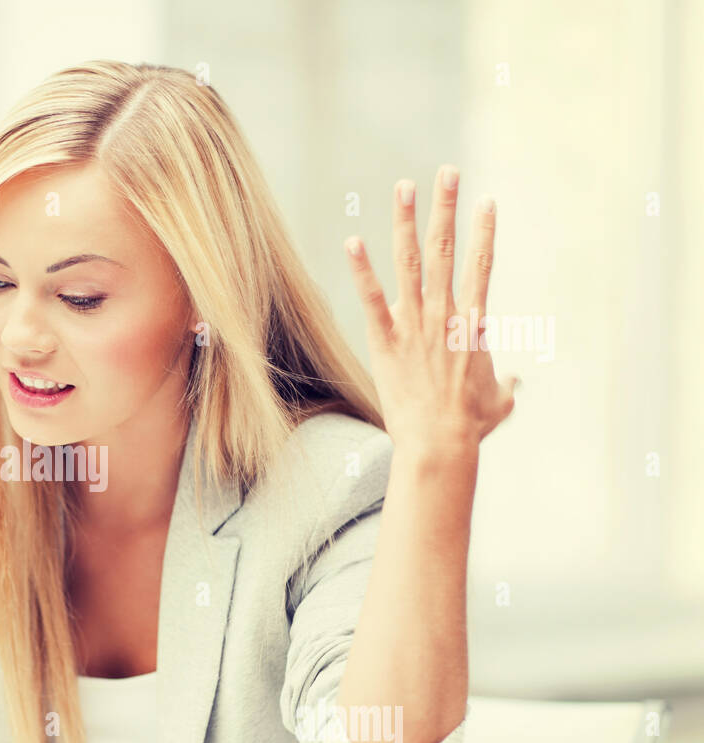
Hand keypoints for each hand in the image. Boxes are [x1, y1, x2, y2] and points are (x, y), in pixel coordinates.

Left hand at [344, 165, 518, 454]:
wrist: (439, 444)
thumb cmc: (470, 427)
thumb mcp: (498, 401)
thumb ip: (507, 384)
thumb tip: (516, 381)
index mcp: (474, 322)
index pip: (482, 265)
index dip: (485, 231)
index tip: (488, 200)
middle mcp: (445, 314)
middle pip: (446, 250)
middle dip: (447, 207)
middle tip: (447, 172)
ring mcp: (414, 324)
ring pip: (410, 262)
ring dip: (406, 220)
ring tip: (404, 185)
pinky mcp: (385, 340)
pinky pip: (371, 298)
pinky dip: (362, 269)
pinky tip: (352, 240)